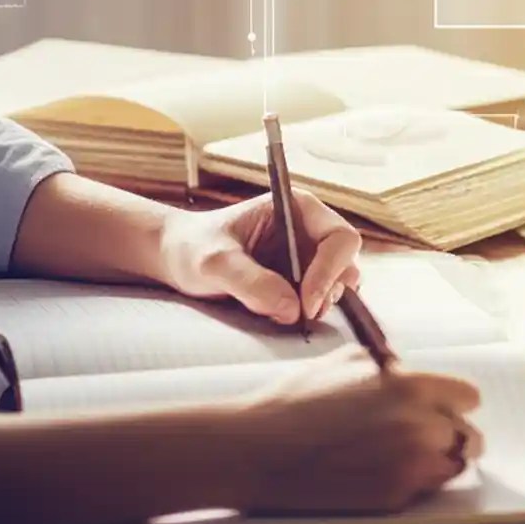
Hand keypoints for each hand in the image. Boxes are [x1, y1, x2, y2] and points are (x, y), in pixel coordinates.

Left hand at [159, 190, 361, 323]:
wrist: (177, 257)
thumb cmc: (193, 247)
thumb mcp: (214, 263)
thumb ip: (251, 282)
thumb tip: (292, 309)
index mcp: (299, 209)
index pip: (341, 239)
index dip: (330, 271)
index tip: (306, 303)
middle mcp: (310, 230)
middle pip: (347, 264)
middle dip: (328, 291)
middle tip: (301, 314)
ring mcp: (308, 256)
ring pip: (339, 285)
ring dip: (320, 304)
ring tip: (286, 314)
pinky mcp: (302, 280)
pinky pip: (322, 298)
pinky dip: (311, 311)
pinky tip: (285, 315)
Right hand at [229, 346, 483, 513]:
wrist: (256, 451)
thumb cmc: (295, 400)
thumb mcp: (347, 362)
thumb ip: (392, 369)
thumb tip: (414, 374)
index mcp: (410, 386)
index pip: (468, 397)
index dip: (453, 402)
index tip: (443, 408)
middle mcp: (420, 426)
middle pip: (467, 436)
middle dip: (448, 434)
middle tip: (425, 436)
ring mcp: (410, 466)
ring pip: (453, 466)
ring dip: (437, 460)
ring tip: (404, 455)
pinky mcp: (394, 498)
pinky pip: (426, 490)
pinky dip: (414, 483)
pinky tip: (382, 472)